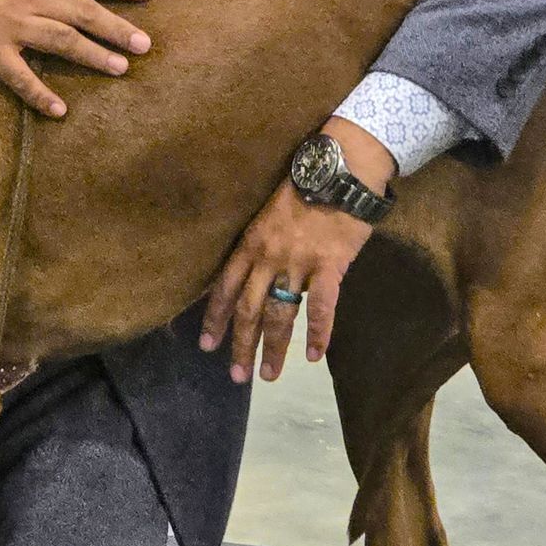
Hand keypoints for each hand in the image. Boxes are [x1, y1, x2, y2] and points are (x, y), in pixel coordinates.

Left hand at [200, 119, 394, 381]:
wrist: (339, 168)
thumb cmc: (305, 187)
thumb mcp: (267, 213)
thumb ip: (258, 244)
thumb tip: (249, 273)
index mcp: (250, 243)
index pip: (224, 288)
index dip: (214, 319)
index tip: (206, 345)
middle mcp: (268, 256)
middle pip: (248, 309)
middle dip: (240, 345)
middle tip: (236, 376)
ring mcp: (298, 262)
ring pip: (279, 314)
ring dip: (274, 349)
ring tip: (268, 375)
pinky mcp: (329, 266)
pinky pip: (321, 307)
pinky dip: (317, 334)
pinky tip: (313, 356)